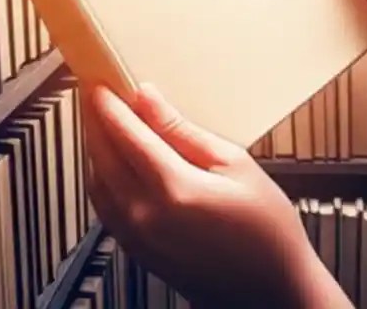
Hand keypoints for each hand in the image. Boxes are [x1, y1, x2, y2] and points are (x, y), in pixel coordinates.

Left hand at [82, 82, 350, 307]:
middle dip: (94, 119)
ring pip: (97, 181)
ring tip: (102, 120)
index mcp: (174, 190)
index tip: (99, 79)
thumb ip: (182, 131)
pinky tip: (112, 161)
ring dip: (94, 147)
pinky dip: (102, 176)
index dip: (107, 102)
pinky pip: (104, 206)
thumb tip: (148, 100)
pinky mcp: (137, 252)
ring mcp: (137, 238)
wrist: (273, 292)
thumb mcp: (234, 164)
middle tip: (95, 92)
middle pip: (101, 155)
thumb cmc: (267, 232)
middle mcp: (146, 216)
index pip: (124, 133)